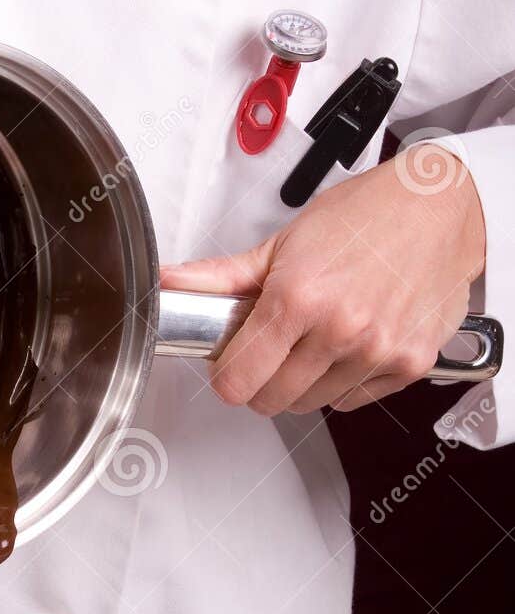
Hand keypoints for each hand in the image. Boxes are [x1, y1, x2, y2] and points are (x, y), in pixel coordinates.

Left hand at [161, 147, 486, 414]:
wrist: (440, 209)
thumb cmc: (366, 216)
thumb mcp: (285, 241)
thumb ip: (225, 278)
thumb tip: (171, 284)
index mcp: (298, 297)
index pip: (237, 381)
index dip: (227, 376)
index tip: (231, 364)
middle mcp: (340, 329)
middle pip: (270, 401)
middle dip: (262, 381)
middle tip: (273, 348)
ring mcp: (377, 351)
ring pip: (311, 405)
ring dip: (304, 383)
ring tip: (317, 338)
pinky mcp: (410, 364)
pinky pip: (353, 400)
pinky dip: (344, 382)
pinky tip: (350, 345)